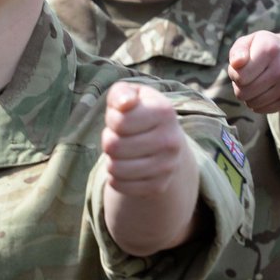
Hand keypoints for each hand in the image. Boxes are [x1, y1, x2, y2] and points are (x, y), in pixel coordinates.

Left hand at [101, 83, 188, 198]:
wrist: (166, 140)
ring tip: (122, 150)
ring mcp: (167, 167)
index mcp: (165, 112)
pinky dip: (115, 176)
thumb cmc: (140, 112)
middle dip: (109, 139)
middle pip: (114, 146)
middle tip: (120, 136)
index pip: (119, 122)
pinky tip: (126, 166)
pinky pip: (119, 185)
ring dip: (111, 158)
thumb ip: (122, 92)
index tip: (121, 117)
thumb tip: (125, 103)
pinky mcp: (158, 186)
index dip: (112, 119)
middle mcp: (171, 141)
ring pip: (115, 168)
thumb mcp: (131, 94)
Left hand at [227, 31, 279, 113]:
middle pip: (244, 92)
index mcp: (269, 49)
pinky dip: (259, 104)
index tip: (241, 68)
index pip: (240, 76)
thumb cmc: (270, 48)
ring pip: (253, 103)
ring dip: (249, 97)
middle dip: (240, 87)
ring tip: (256, 84)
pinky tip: (265, 92)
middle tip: (247, 78)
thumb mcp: (253, 40)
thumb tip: (236, 64)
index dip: (235, 74)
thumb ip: (238, 51)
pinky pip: (264, 110)